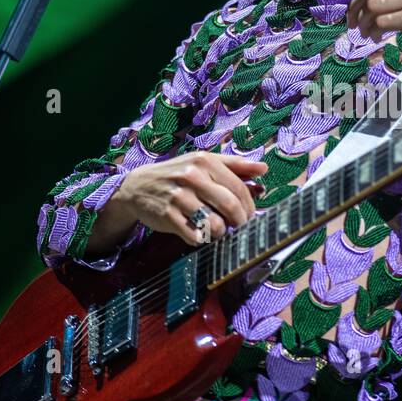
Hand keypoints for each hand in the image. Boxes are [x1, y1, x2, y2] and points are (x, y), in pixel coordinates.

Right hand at [116, 152, 268, 246]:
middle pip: (231, 207)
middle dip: (239, 222)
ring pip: (215, 224)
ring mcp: (178, 197)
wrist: (137, 186)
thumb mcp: (203, 162)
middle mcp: (192, 176)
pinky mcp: (167, 216)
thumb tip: (264, 168)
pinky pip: (195, 236)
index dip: (249, 207)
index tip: (248, 216)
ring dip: (221, 232)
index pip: (239, 189)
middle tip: (237, 227)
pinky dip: (201, 239)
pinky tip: (199, 233)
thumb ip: (235, 165)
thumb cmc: (177, 174)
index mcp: (205, 161)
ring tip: (217, 229)